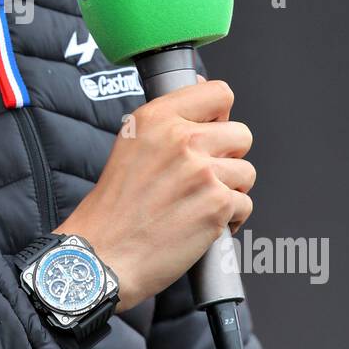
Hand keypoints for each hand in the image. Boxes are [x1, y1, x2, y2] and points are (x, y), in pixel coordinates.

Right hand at [52, 78, 254, 313]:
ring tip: (198, 204)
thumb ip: (168, 121)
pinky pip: (245, 204)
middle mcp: (181, 139)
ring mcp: (202, 172)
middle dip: (228, 158)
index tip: (210, 132)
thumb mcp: (130, 144)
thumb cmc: (113, 207)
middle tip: (202, 178)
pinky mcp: (217, 205)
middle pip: (241, 134)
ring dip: (229, 191)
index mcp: (157, 118)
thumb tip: (207, 96)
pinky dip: (229, 220)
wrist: (102, 254)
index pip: (218, 93)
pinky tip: (201, 225)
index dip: (220, 116)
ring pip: (246, 172)